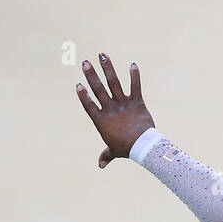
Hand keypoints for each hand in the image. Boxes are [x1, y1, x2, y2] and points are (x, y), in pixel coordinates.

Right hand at [75, 53, 154, 168]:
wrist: (145, 147)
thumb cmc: (127, 149)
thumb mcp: (114, 151)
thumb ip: (106, 155)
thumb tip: (101, 166)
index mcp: (102, 120)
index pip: (89, 105)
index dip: (83, 96)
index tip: (78, 85)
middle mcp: (111, 109)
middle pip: (99, 90)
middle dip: (91, 76)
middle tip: (85, 62)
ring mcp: (124, 105)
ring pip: (114, 84)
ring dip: (108, 69)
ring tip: (102, 55)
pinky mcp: (137, 103)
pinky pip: (136, 87)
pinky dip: (135, 76)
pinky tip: (133, 64)